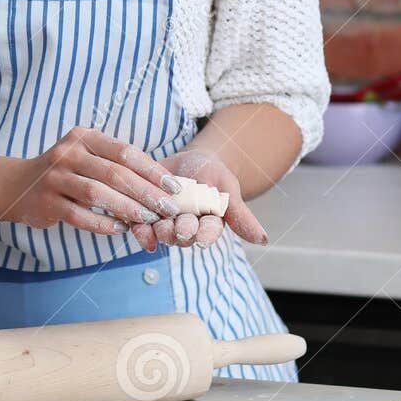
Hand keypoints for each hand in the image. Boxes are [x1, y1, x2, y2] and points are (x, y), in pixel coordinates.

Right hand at [0, 127, 197, 243]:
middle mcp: (68, 153)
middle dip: (145, 192)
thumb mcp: (86, 156)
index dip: (152, 170)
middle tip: (168, 208)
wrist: (18, 186)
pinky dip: (103, 223)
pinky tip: (121, 229)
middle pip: (114, 173)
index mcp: (83, 137)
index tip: (174, 187)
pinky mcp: (47, 202)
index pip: (124, 152)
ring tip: (149, 220)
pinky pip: (80, 215)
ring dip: (127, 208)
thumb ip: (115, 164)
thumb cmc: (66, 171)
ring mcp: (55, 177)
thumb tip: (161, 183)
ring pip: (97, 194)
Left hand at [150, 147, 268, 250]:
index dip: (206, 235)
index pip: (209, 233)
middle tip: (179, 229)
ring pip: (162, 233)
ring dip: (159, 232)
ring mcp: (167, 223)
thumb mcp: (227, 187)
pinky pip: (142, 226)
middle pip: (184, 235)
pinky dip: (139, 229)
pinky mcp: (148, 215)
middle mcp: (187, 229)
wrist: (189, 162)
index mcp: (209, 225)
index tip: (204, 239)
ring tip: (158, 227)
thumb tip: (263, 239)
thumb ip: (240, 213)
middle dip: (181, 232)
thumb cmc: (213, 174)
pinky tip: (137, 228)